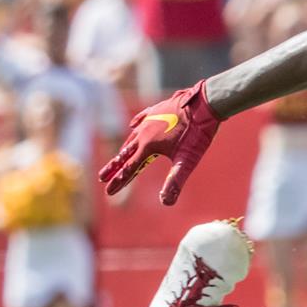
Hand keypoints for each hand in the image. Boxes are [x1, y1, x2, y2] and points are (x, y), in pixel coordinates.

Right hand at [98, 82, 221, 204]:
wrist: (204, 104)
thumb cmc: (197, 133)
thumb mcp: (187, 161)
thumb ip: (175, 181)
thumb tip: (165, 202)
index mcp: (148, 146)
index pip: (130, 169)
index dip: (119, 181)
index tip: (108, 192)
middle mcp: (144, 133)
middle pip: (126, 154)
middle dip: (114, 167)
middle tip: (102, 177)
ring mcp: (150, 119)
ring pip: (133, 137)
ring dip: (125, 149)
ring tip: (119, 157)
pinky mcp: (157, 110)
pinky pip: (141, 118)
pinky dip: (135, 126)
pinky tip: (133, 126)